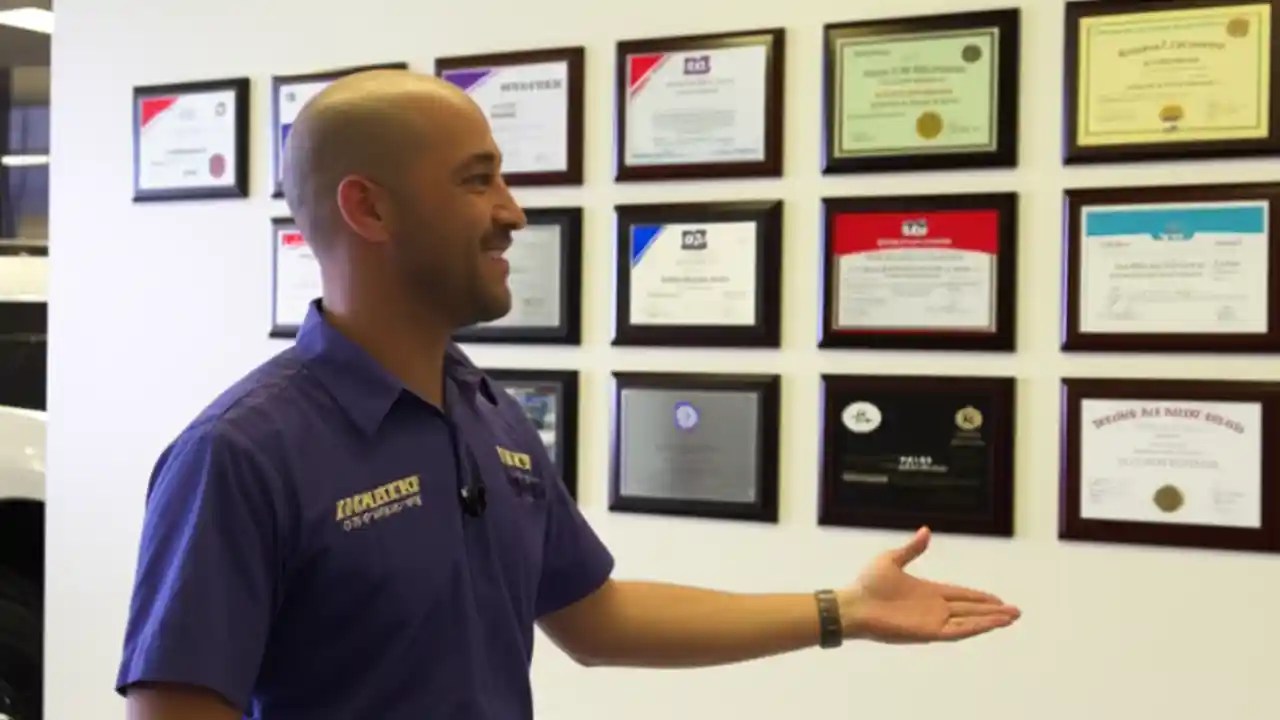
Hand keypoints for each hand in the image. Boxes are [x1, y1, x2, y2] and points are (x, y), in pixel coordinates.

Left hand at [838, 526, 1019, 642]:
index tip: (998, 599)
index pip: (961, 595)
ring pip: (969, 621)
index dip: (980, 597)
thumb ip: (912, 549)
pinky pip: (958, 631)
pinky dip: (976, 627)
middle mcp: (933, 608)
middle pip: (970, 609)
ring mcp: (932, 621)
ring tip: (1012, 618)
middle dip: (993, 610)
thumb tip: (926, 531)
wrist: (853, 603)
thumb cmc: (867, 583)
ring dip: (991, 620)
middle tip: (1016, 611)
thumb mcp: (892, 559)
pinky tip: (992, 624)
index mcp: (927, 592)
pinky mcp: (928, 632)